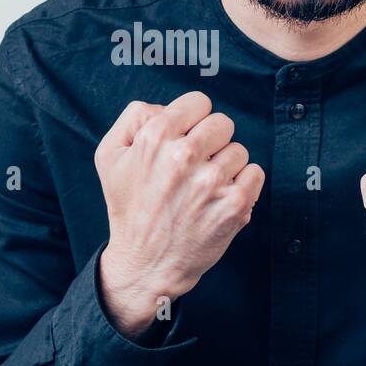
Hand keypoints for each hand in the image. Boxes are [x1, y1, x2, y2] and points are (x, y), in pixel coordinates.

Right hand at [95, 91, 264, 337]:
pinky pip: (255, 173)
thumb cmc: (129, 207)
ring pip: (239, 150)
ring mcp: (212, 181)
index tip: (187, 138)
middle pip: (223, 123)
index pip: (198, 102)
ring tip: (204, 187)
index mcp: (155, 137)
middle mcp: (184, 156)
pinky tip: (220, 198)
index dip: (193, 119)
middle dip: (211, 141)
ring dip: (225, 166)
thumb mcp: (109, 156)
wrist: (146, 263)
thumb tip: (166, 108)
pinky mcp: (234, 204)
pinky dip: (243, 184)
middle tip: (196, 165)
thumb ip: (134, 118)